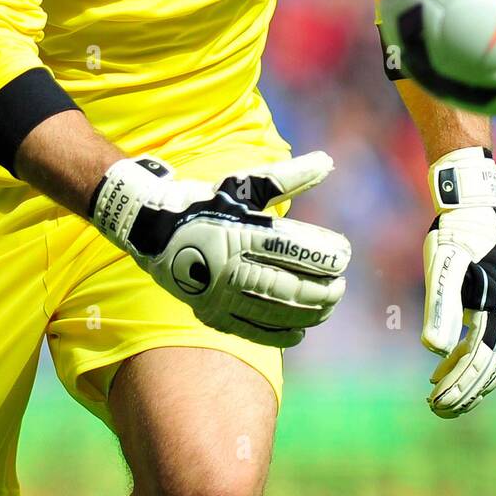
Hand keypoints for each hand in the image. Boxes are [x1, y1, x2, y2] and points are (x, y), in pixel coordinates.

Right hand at [88, 151, 349, 346]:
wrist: (150, 226)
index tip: (344, 257)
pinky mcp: (209, 312)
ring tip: (327, 308)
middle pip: (285, 285)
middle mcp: (229, 264)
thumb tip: (327, 162)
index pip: (290, 248)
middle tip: (341, 288)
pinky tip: (299, 332)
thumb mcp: (244, 184)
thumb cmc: (205, 201)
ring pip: (271, 310)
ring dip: (305, 312)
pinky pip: (249, 328)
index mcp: (239, 231)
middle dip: (320, 290)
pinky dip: (277, 333)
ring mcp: (218, 292)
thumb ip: (288, 177)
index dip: (321, 256)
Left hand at [421, 147, 495, 417]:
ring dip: (470, 384)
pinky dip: (472, 364)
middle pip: (489, 366)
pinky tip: (445, 368)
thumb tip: (434, 350)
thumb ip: (440, 307)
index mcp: (495, 307)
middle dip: (464, 392)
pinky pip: (492, 347)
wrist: (474, 207)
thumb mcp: (444, 265)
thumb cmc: (455, 233)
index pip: (478, 359)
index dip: (459, 384)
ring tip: (442, 400)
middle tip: (437, 410)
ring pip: (494, 361)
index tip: (436, 401)